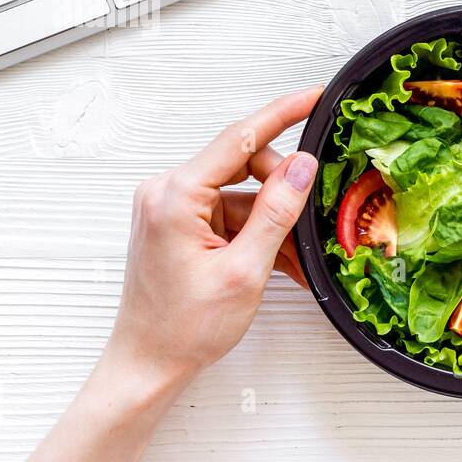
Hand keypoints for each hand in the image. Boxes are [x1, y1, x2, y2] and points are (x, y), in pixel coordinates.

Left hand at [107, 87, 322, 391]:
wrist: (148, 364)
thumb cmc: (183, 328)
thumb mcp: (245, 271)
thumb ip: (276, 213)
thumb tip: (301, 167)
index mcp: (176, 196)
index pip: (240, 138)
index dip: (283, 114)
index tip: (313, 97)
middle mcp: (167, 193)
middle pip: (244, 164)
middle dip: (282, 190)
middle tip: (309, 223)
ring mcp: (171, 208)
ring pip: (241, 194)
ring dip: (272, 221)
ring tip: (295, 259)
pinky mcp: (178, 224)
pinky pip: (229, 214)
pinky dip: (256, 234)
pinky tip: (278, 261)